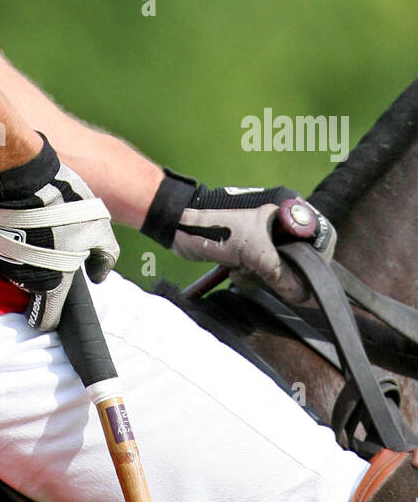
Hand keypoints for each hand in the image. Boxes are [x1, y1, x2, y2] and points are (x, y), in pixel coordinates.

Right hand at [0, 133, 119, 330]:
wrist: (20, 176)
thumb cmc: (63, 207)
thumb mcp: (98, 228)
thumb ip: (104, 256)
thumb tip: (99, 275)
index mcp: (51, 282)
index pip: (46, 318)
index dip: (52, 316)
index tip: (56, 307)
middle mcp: (23, 279)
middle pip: (35, 287)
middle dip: (46, 273)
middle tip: (56, 246)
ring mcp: (2, 261)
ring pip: (19, 269)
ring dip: (29, 255)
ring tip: (41, 228)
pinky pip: (4, 250)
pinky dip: (13, 241)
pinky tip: (23, 220)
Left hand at [142, 170, 335, 302]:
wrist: (179, 225)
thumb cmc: (216, 227)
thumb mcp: (256, 253)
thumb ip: (284, 274)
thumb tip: (302, 294)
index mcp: (287, 206)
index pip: (322, 235)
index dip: (316, 259)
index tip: (301, 275)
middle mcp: (280, 217)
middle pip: (302, 256)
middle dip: (283, 271)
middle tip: (266, 274)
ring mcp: (265, 232)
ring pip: (282, 266)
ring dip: (262, 275)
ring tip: (243, 269)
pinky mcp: (250, 245)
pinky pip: (263, 268)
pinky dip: (251, 275)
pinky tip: (235, 270)